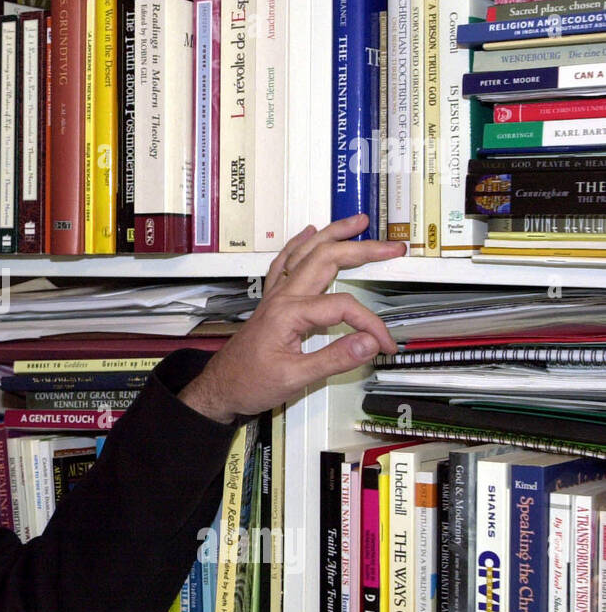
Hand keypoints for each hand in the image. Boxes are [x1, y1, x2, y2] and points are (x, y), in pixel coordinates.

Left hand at [177, 214, 405, 423]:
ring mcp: (275, 296)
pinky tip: (308, 233)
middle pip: (325, 259)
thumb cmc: (249, 383)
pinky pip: (284, 263)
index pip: (343, 306)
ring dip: (332, 234)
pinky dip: (298, 245)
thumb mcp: (295, 378)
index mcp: (289, 312)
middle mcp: (281, 297)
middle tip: (390, 248)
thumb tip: (369, 343)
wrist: (220, 388)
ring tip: (356, 223)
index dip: (369, 324)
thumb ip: (335, 359)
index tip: (384, 343)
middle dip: (361, 249)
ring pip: (305, 253)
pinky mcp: (271, 301)